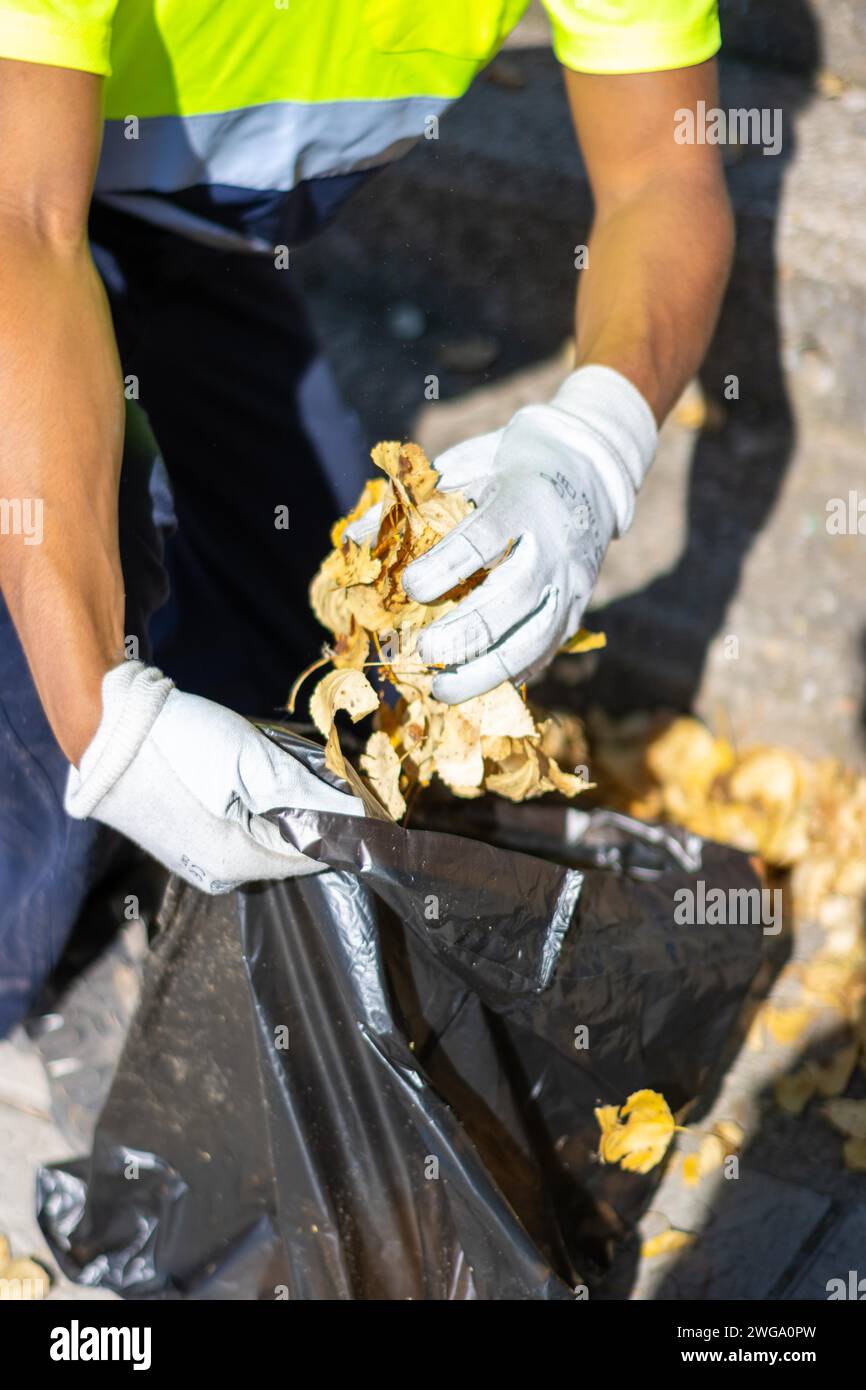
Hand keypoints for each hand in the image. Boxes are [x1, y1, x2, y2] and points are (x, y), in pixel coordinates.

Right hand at [65, 661, 362, 892]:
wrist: (105, 728)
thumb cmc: (180, 742)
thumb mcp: (253, 761)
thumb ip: (307, 795)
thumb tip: (354, 815)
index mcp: (239, 861)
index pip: (315, 856)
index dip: (345, 828)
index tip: (371, 801)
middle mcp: (219, 873)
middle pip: (290, 849)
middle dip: (315, 814)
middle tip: (332, 773)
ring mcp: (198, 861)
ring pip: (265, 840)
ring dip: (287, 810)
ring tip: (293, 768)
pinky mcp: (185, 843)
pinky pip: (239, 834)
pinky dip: (258, 811)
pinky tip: (257, 779)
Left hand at [349, 365, 656, 701]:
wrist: (589, 467)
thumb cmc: (507, 467)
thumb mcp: (464, 466)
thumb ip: (412, 502)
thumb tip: (354, 540)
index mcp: (523, 500)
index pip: (484, 539)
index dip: (446, 567)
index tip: (411, 587)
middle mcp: (553, 545)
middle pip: (513, 598)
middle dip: (465, 633)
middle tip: (423, 652)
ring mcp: (571, 582)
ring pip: (536, 637)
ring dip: (488, 670)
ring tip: (444, 690)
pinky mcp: (576, 610)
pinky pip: (547, 652)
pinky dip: (510, 675)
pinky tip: (476, 689)